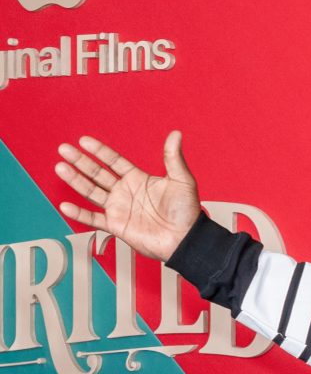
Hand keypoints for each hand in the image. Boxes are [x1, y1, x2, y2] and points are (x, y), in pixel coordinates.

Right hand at [55, 131, 201, 261]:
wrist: (186, 239)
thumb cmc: (187, 211)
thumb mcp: (182, 180)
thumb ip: (174, 158)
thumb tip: (176, 134)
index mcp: (138, 179)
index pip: (114, 161)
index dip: (99, 151)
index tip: (84, 141)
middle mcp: (125, 192)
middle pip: (97, 173)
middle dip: (80, 161)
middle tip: (64, 149)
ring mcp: (119, 208)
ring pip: (91, 192)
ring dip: (75, 180)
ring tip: (60, 167)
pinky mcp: (117, 226)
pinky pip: (93, 219)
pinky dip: (79, 214)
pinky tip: (65, 205)